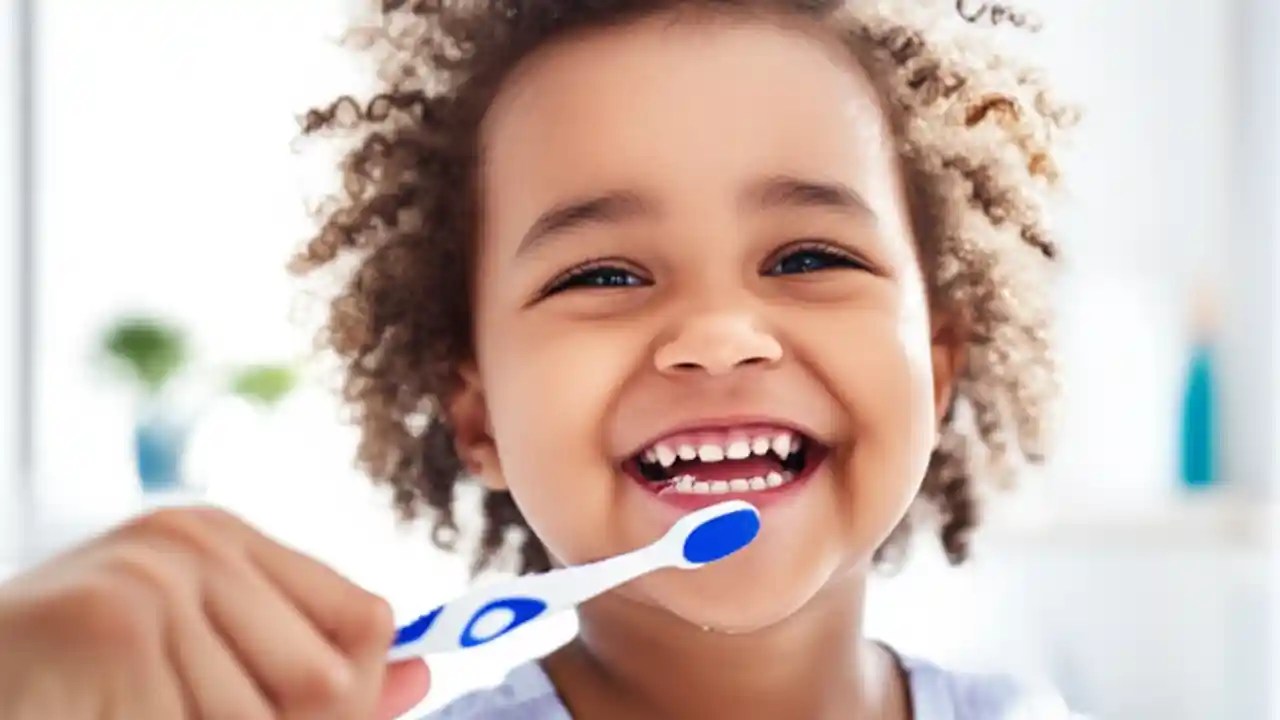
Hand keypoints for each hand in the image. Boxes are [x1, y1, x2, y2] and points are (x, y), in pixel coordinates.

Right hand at [0, 507, 430, 718]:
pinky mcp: (113, 622)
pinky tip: (99, 715)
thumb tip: (423, 678)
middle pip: (324, 677)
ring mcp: (155, 574)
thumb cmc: (77, 686)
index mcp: (227, 541)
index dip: (348, 694)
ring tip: (139, 709)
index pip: (365, 619)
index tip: (307, 715)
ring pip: (256, 719)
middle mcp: (197, 542)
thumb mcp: (200, 670)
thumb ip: (311, 677)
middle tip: (196, 712)